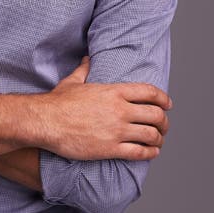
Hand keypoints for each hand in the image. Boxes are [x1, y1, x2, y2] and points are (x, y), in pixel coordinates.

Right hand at [37, 56, 171, 161]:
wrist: (46, 122)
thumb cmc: (57, 102)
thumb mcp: (72, 81)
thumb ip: (84, 70)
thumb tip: (87, 60)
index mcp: (114, 92)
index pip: (150, 93)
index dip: (163, 99)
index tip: (167, 104)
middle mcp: (120, 110)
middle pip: (156, 115)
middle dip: (164, 122)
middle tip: (164, 126)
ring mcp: (117, 130)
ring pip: (151, 135)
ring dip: (159, 138)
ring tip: (158, 141)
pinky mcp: (111, 149)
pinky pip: (139, 152)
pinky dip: (150, 152)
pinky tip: (151, 152)